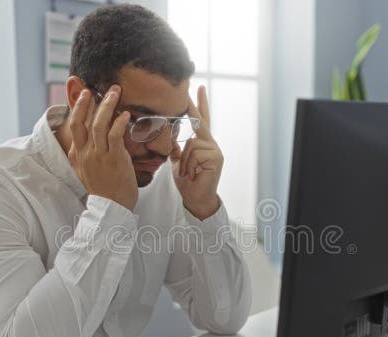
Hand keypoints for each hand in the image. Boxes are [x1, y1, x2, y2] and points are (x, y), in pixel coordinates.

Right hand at [68, 85, 137, 210]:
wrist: (111, 208)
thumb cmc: (104, 190)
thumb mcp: (88, 171)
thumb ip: (85, 156)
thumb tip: (85, 143)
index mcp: (80, 154)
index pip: (75, 125)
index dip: (79, 107)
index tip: (85, 94)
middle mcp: (87, 153)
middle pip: (84, 121)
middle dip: (91, 101)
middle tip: (101, 88)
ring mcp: (100, 156)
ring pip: (99, 125)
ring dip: (107, 106)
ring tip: (116, 93)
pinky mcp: (114, 160)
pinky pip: (115, 136)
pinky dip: (119, 123)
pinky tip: (125, 114)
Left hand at [171, 85, 222, 219]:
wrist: (195, 199)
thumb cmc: (188, 182)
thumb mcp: (178, 162)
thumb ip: (177, 149)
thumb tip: (171, 140)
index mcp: (202, 144)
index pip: (202, 121)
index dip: (200, 105)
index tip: (200, 89)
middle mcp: (211, 144)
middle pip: (200, 122)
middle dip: (196, 106)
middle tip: (198, 85)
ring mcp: (215, 151)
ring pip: (191, 143)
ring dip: (185, 161)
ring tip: (188, 173)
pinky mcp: (216, 158)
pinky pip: (195, 153)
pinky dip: (189, 165)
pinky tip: (193, 174)